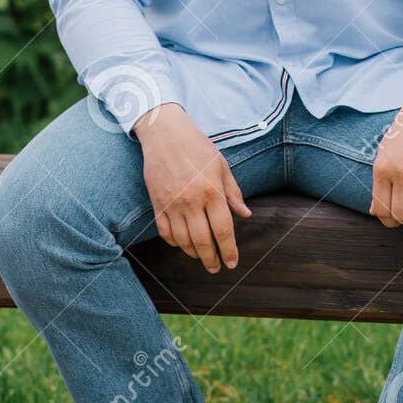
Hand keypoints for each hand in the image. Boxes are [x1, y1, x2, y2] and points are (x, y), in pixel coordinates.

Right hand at [133, 103, 250, 273]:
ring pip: (183, 240)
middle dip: (212, 259)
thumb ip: (233, 192)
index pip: (223, 230)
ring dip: (194, 253)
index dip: (229, 250)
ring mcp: (172, 204)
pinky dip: (174, 243)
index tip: (232, 262)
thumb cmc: (197, 147)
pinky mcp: (157, 203)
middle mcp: (192, 201)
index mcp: (212, 191)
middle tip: (216, 268)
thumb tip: (245, 214)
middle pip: (203, 241)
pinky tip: (183, 244)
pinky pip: (165, 232)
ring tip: (202, 257)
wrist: (165, 134)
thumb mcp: (222, 165)